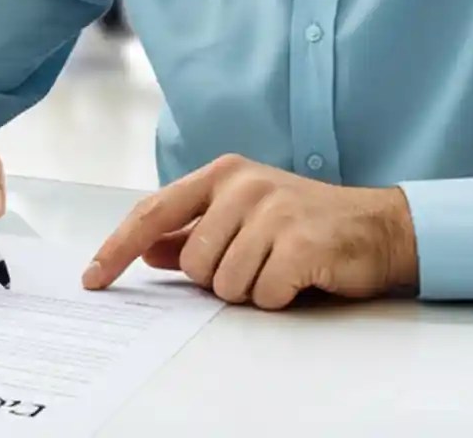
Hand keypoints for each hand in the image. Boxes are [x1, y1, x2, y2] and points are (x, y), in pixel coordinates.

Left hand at [82, 154, 417, 309]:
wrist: (378, 226)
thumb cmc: (305, 222)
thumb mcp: (244, 217)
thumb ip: (191, 232)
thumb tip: (146, 250)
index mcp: (222, 175)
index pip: (152, 213)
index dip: (117, 248)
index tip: (93, 278)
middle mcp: (243, 186)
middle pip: (193, 263)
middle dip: (218, 278)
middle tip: (256, 263)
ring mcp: (272, 211)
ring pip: (224, 283)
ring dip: (251, 289)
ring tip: (279, 267)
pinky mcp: (299, 242)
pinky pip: (262, 293)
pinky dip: (279, 297)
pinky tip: (300, 276)